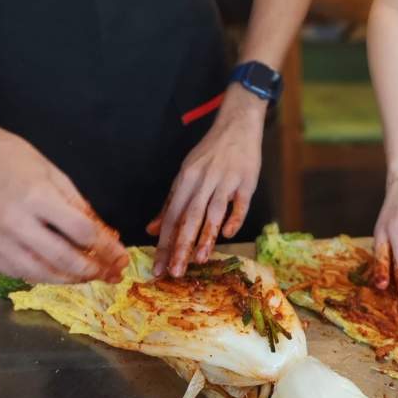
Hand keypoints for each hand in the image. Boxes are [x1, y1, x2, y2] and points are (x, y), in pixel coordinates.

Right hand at [0, 112, 127, 283]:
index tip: (119, 255)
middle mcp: (13, 222)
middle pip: (62, 258)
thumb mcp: (52, 171)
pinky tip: (54, 271)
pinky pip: (15, 271)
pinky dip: (38, 274)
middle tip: (108, 274)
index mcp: (36, 196)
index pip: (80, 231)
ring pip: (38, 273)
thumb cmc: (11, 157)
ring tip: (85, 277)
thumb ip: (77, 204)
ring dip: (67, 279)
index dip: (104, 247)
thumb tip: (100, 233)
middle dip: (91, 270)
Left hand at [148, 86, 263, 276]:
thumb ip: (170, 203)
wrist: (237, 124)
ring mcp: (226, 180)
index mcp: (186, 179)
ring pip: (213, 211)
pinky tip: (228, 234)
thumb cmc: (210, 152)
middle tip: (174, 272)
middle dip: (180, 246)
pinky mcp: (246, 181)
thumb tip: (151, 229)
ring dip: (205, 236)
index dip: (164, 243)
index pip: (171, 216)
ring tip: (198, 260)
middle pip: (189, 217)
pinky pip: (240, 203)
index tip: (158, 268)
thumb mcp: (186, 173)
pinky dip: (234, 218)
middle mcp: (203, 180)